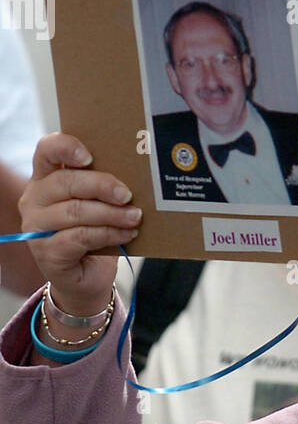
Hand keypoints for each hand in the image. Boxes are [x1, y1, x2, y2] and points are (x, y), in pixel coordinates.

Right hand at [18, 134, 141, 316]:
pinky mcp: (46, 252)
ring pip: (75, 211)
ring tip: (135, 217)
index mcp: (46, 177)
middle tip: (128, 195)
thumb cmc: (94, 232)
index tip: (89, 156)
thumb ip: (103, 186)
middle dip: (102, 186)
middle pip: (65, 181)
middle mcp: (34, 199)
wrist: (87, 276)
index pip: (47, 150)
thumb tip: (136, 173)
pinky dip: (108, 233)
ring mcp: (36, 227)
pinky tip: (127, 234)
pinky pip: (80, 237)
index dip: (66, 147)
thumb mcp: (98, 203)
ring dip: (111, 213)